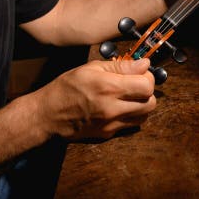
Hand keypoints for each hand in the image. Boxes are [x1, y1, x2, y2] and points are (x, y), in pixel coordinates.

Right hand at [35, 58, 155, 140]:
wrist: (48, 115)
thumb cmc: (67, 87)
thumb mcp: (91, 68)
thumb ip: (121, 66)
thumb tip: (144, 64)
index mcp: (109, 87)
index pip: (147, 85)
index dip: (147, 77)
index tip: (139, 73)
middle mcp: (113, 108)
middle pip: (150, 103)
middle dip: (147, 92)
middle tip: (136, 84)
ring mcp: (111, 124)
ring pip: (144, 116)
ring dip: (141, 105)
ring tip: (129, 96)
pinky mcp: (108, 134)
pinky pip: (131, 125)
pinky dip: (131, 115)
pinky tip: (120, 107)